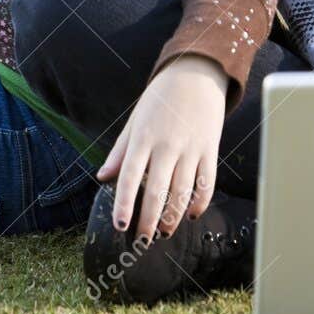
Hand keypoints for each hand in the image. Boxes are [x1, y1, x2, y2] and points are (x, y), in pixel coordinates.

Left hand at [96, 55, 227, 243]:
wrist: (197, 73)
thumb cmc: (160, 98)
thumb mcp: (135, 120)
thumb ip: (120, 151)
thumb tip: (102, 177)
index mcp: (144, 138)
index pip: (131, 177)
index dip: (125, 204)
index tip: (121, 226)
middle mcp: (167, 145)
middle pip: (157, 191)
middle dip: (148, 221)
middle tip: (142, 241)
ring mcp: (191, 148)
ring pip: (183, 192)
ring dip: (173, 217)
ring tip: (163, 232)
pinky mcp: (210, 149)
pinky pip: (207, 182)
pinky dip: (200, 202)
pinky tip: (191, 214)